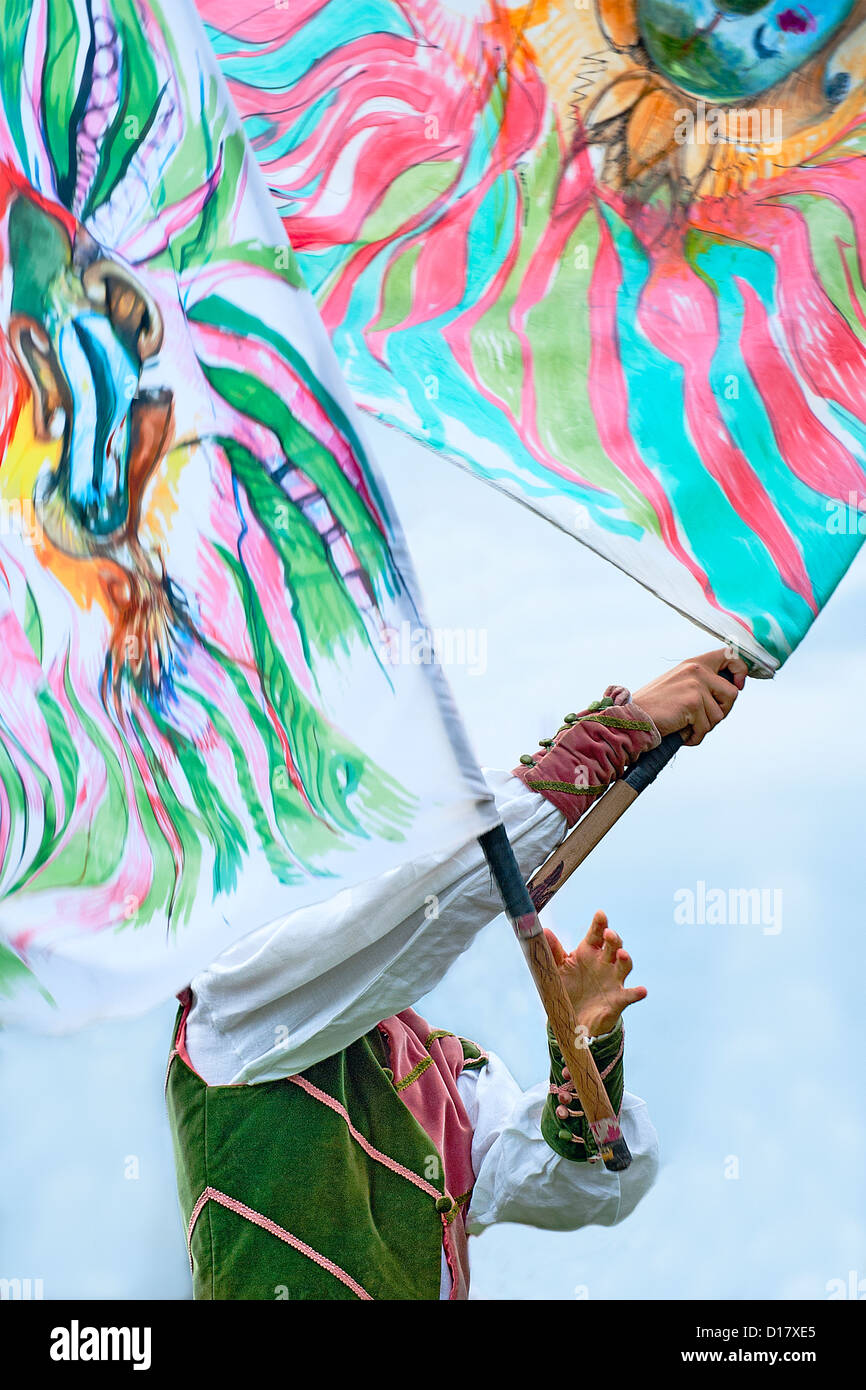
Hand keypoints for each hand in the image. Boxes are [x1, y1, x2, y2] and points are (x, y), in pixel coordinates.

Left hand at [545, 911, 645, 1036]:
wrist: (574, 1017)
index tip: (600, 914)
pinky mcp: (619, 999)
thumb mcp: (557, 968)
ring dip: (625, 959)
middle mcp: (604, 962)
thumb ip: (553, 951)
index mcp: (589, 952)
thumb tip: (543, 930)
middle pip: (613, 946)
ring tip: (623, 954)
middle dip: (613, 939)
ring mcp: (613, 980)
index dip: (599, 923)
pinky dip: (637, 992)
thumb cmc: (568, 986)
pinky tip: (641, 991)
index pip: (596, 934)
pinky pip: (630, 995)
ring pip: (624, 966)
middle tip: (608, 934)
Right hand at [633, 648, 748, 746]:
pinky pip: (706, 727)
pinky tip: (680, 732)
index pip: (731, 656)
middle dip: (721, 711)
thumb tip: (732, 691)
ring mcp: (696, 686)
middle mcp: (697, 670)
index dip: (740, 672)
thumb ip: (702, 682)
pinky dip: (694, 736)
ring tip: (684, 724)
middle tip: (701, 719)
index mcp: (694, 664)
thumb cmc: (655, 706)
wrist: (633, 716)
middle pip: (732, 694)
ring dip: (704, 726)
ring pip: (720, 715)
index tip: (738, 686)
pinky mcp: (693, 703)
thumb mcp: (680, 685)